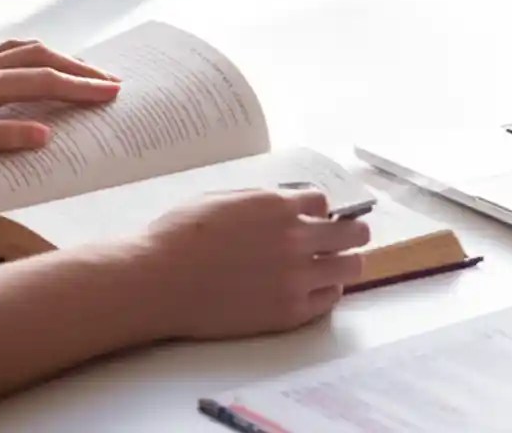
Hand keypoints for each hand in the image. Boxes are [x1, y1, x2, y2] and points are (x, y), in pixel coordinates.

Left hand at [0, 39, 121, 160]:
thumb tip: (46, 134)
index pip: (42, 81)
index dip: (80, 87)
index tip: (112, 94)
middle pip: (41, 57)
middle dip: (80, 68)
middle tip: (113, 82)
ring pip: (24, 49)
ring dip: (61, 57)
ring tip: (86, 71)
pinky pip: (6, 52)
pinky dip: (33, 55)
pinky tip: (38, 65)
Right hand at [135, 188, 369, 340]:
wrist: (157, 283)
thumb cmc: (179, 238)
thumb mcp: (224, 199)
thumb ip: (263, 201)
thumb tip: (289, 204)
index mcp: (278, 206)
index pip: (324, 202)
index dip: (317, 211)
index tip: (312, 219)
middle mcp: (296, 239)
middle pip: (354, 232)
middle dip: (348, 232)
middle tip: (337, 240)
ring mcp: (296, 277)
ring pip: (352, 266)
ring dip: (343, 262)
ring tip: (328, 266)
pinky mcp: (290, 311)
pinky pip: (330, 298)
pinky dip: (326, 291)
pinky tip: (311, 289)